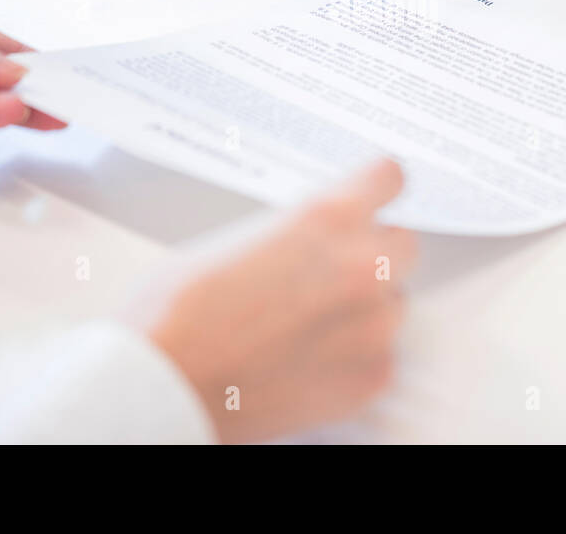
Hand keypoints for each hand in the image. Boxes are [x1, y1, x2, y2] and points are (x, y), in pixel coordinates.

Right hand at [145, 159, 416, 443]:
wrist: (162, 387)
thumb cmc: (178, 311)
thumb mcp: (237, 238)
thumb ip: (295, 232)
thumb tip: (314, 238)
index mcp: (328, 218)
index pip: (389, 178)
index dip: (376, 187)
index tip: (374, 195)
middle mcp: (363, 267)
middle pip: (403, 243)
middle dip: (373, 251)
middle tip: (331, 270)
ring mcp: (373, 327)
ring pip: (394, 302)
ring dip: (365, 306)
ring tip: (309, 323)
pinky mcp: (372, 377)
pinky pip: (383, 354)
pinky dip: (356, 356)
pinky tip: (309, 360)